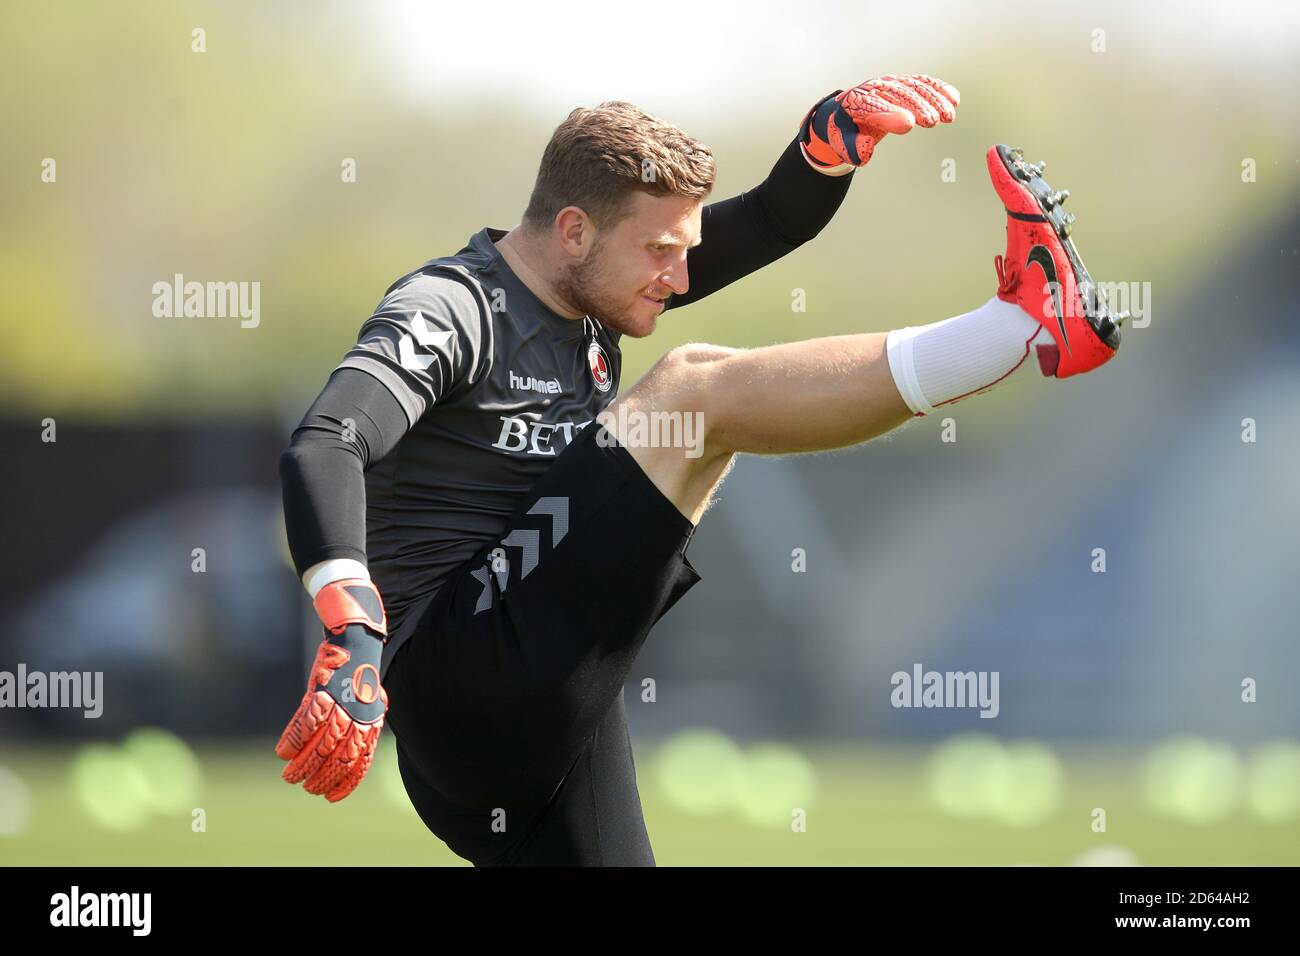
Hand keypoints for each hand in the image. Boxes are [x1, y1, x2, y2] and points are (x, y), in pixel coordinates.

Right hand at [275, 578, 388, 801]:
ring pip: (320, 743)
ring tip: (291, 777)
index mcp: (372, 720)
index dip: (346, 782)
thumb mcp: (367, 702)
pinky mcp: (321, 689)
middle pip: (339, 756)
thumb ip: (360, 727)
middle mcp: (358, 714)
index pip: (361, 760)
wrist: (355, 639)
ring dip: (303, 764)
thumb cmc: (358, 674)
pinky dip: (293, 739)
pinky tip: (283, 752)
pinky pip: (306, 721)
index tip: (331, 798)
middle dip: (321, 777)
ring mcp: (339, 702)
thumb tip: (350, 757)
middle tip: (306, 788)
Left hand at [798, 74, 960, 172]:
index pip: (873, 106)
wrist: (844, 113)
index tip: (908, 124)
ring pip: (914, 87)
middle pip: (898, 94)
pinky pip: (923, 83)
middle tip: (933, 122)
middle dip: (917, 106)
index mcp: (855, 102)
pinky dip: (939, 90)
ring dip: (934, 99)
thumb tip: (868, 151)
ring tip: (949, 116)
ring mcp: (891, 83)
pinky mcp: (903, 84)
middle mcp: (874, 88)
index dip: (891, 114)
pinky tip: (955, 100)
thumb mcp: (842, 143)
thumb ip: (854, 148)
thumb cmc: (845, 131)